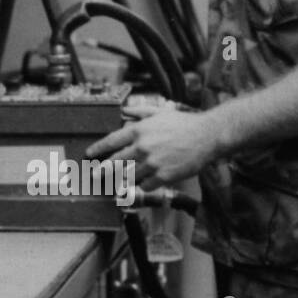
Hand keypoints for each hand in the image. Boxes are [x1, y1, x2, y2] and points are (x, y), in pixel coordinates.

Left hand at [86, 104, 220, 189]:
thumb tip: (124, 110)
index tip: (90, 154)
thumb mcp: (160, 112)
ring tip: (115, 185)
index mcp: (139, 130)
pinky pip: (145, 186)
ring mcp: (152, 163)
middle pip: (115, 162)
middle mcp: (143, 147)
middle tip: (95, 175)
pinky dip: (142, 187)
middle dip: (102, 170)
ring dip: (122, 180)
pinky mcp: (163, 176)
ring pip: (129, 176)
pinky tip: (141, 186)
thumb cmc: (184, 123)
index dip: (98, 149)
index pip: (111, 141)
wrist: (207, 136)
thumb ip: (140, 111)